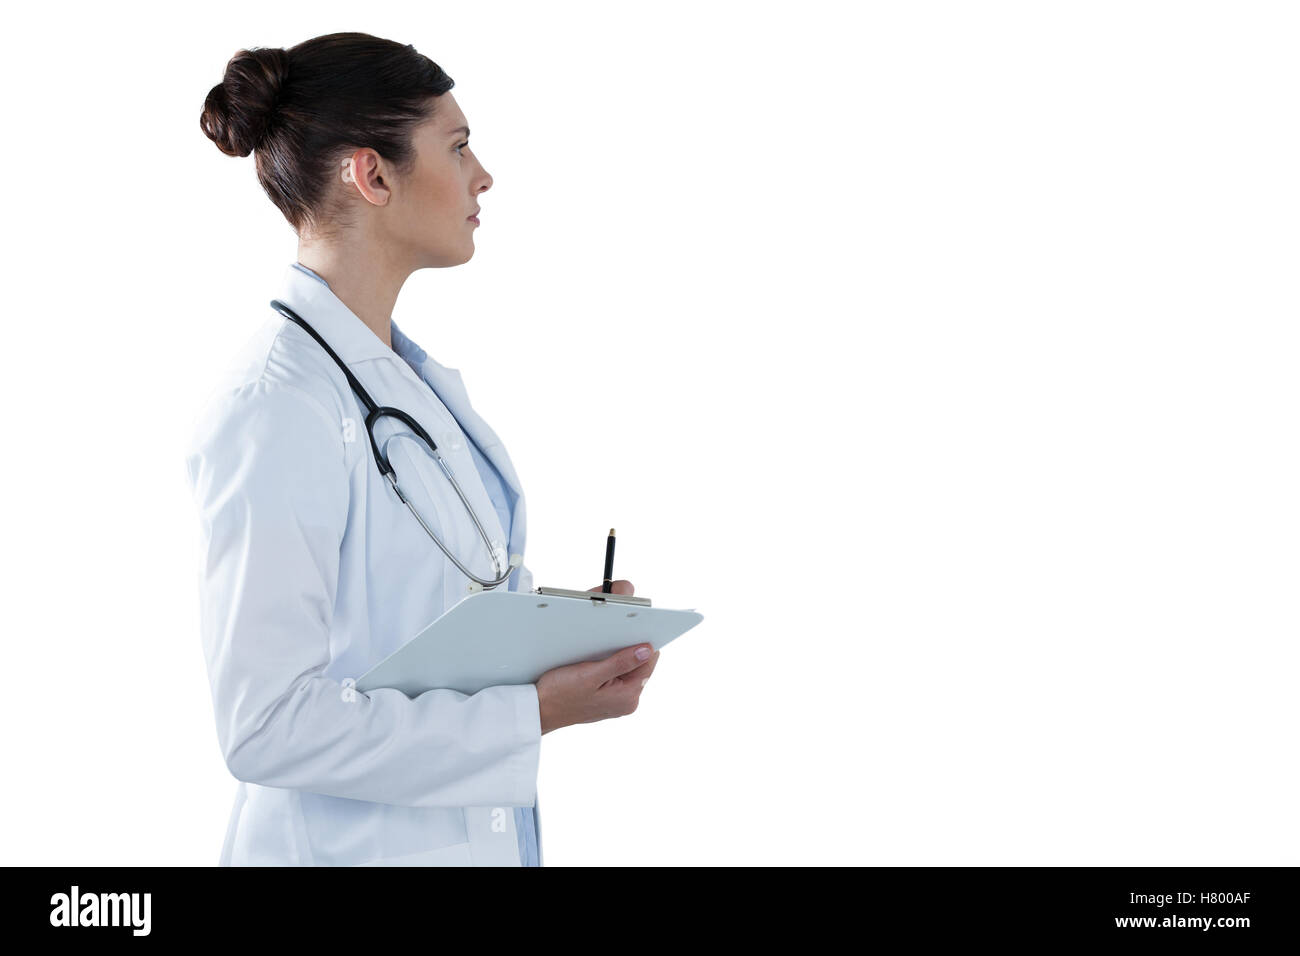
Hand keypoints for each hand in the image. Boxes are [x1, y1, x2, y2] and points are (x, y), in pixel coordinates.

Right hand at [535, 580, 660, 733]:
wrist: (540, 710)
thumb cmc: (561, 694)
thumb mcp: (591, 674)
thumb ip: (621, 663)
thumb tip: (647, 650)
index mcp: (628, 697)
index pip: (648, 663)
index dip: (642, 644)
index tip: (632, 628)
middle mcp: (627, 702)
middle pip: (639, 666)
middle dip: (628, 650)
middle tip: (609, 640)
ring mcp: (618, 703)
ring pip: (628, 671)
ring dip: (617, 658)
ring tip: (598, 654)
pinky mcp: (609, 700)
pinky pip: (617, 678)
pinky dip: (610, 667)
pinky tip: (595, 663)